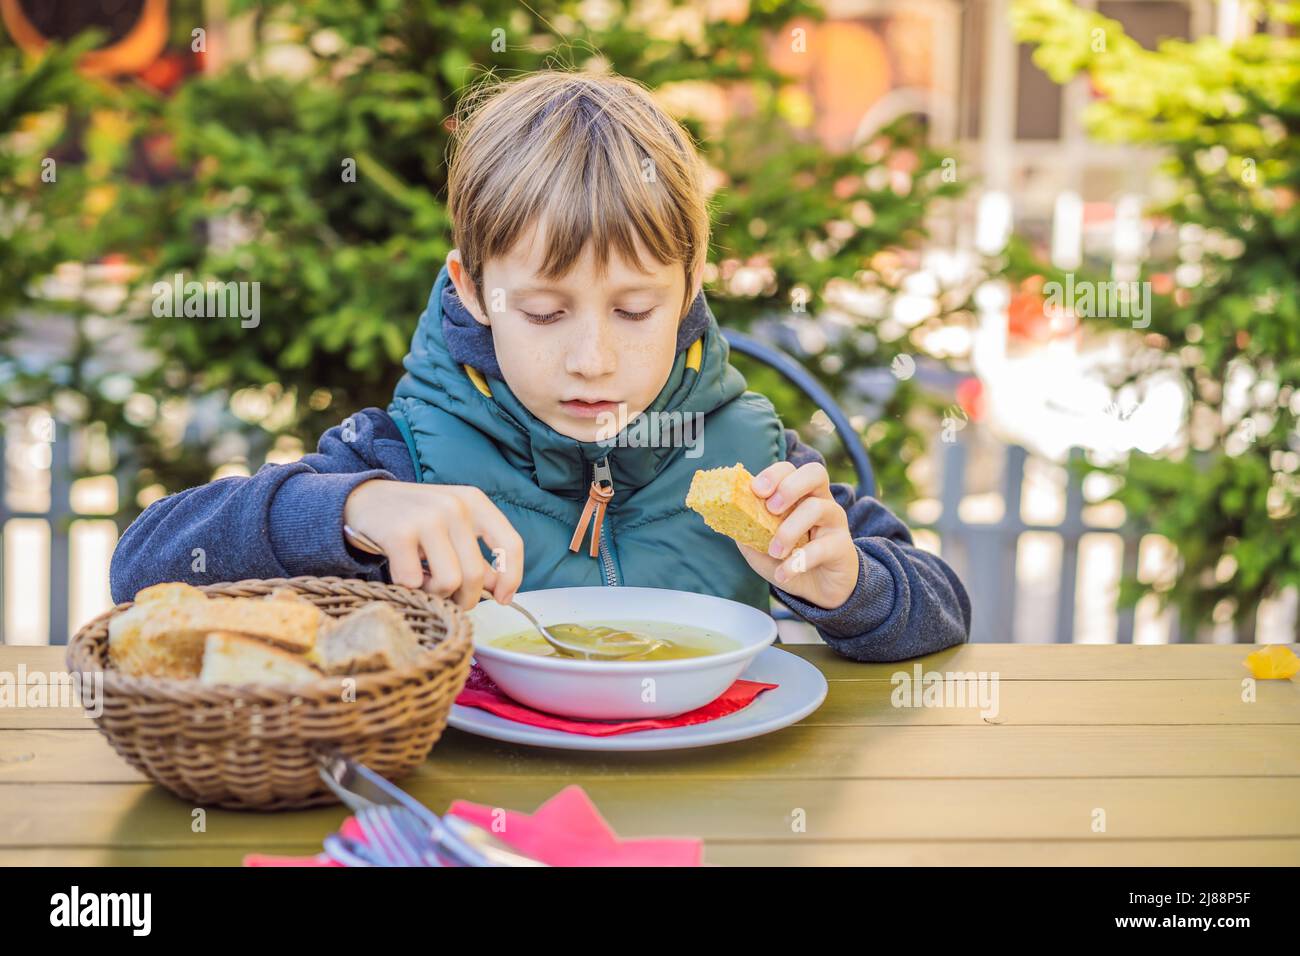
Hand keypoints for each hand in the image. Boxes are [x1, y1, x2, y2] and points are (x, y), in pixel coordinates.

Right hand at [343, 479, 523, 610]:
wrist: (364, 500)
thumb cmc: (415, 519)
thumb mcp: (452, 526)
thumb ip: (475, 554)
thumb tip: (497, 589)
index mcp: (475, 502)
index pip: (511, 544)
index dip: (512, 578)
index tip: (503, 599)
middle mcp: (454, 506)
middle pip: (475, 575)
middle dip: (464, 598)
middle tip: (448, 597)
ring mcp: (427, 518)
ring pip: (449, 582)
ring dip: (435, 593)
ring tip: (423, 579)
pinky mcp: (398, 533)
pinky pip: (414, 582)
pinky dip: (409, 587)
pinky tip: (401, 571)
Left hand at [735, 461, 859, 610]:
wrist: (818, 590)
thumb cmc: (789, 559)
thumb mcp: (760, 545)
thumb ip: (746, 529)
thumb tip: (728, 517)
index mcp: (799, 495)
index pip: (789, 469)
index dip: (773, 474)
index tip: (756, 490)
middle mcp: (820, 500)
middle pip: (815, 472)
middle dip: (789, 486)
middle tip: (771, 508)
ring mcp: (833, 521)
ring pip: (817, 508)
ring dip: (789, 530)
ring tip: (775, 551)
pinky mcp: (842, 546)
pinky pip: (822, 548)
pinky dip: (799, 561)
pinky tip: (784, 573)